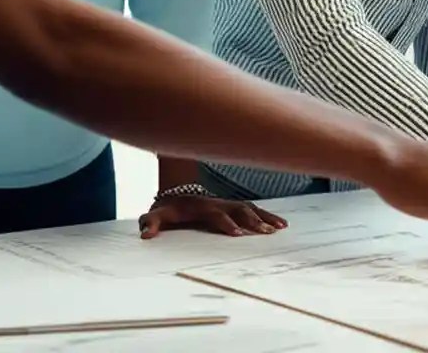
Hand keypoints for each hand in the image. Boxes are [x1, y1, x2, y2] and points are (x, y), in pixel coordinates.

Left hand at [139, 196, 286, 238]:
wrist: (178, 192)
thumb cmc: (168, 208)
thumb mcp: (155, 214)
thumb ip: (150, 223)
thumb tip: (145, 235)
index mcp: (203, 207)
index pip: (217, 215)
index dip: (227, 223)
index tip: (237, 234)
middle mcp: (219, 203)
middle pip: (240, 210)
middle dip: (253, 221)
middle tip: (265, 233)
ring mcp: (229, 203)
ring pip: (252, 208)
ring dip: (266, 218)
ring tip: (280, 228)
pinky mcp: (235, 206)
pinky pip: (256, 209)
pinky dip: (269, 215)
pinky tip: (282, 224)